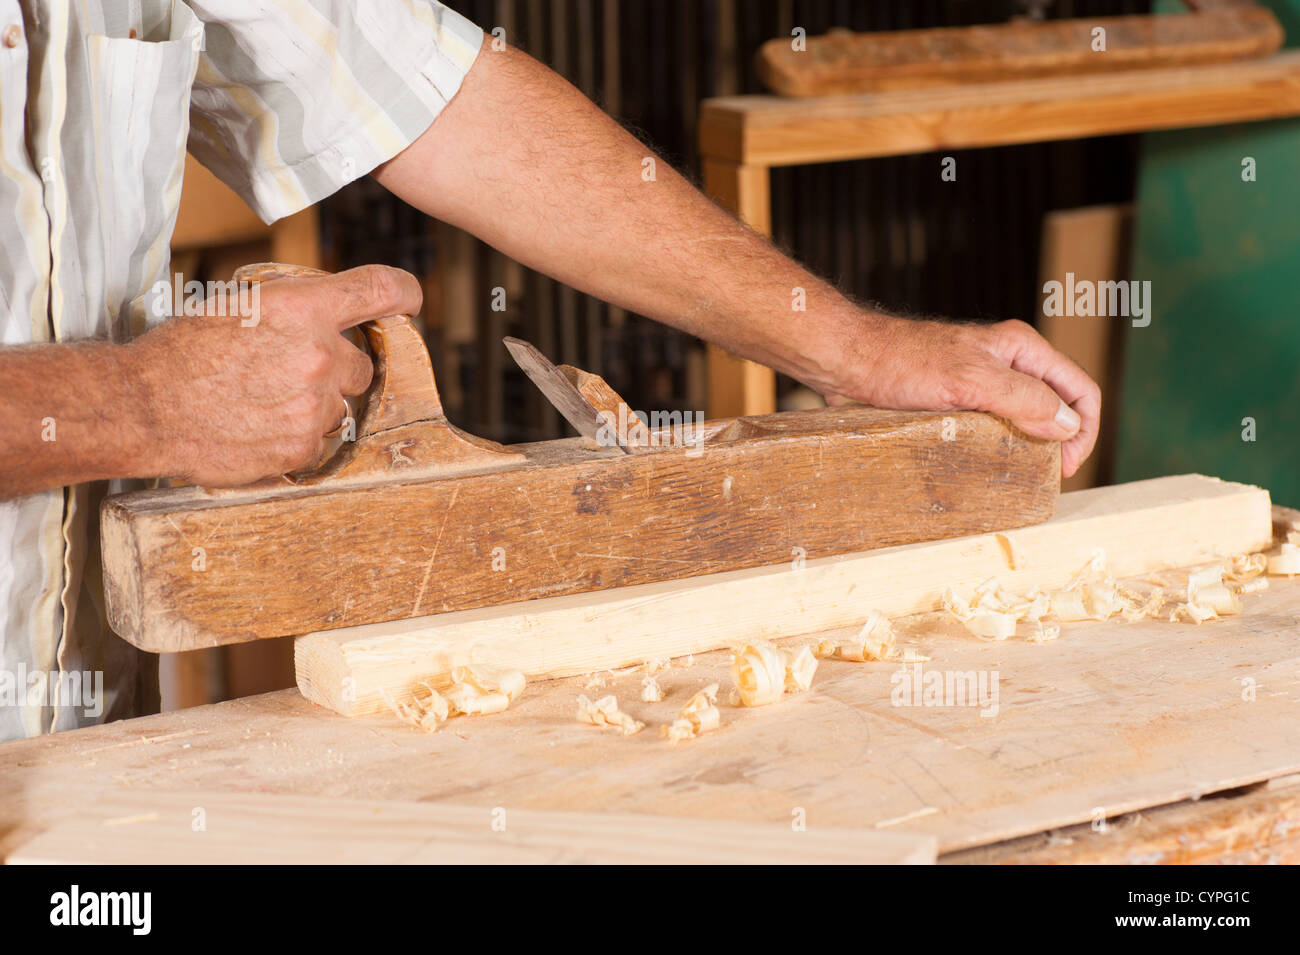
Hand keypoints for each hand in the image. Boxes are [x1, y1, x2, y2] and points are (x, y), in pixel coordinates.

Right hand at [126, 265, 422, 485]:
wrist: (144, 407)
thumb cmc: (182, 353)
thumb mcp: (239, 304)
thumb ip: (294, 306)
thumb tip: (332, 308)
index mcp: (302, 307)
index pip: (381, 290)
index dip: (403, 294)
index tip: (409, 301)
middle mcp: (318, 354)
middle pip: (363, 366)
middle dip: (336, 371)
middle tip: (289, 374)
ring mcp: (313, 405)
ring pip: (341, 407)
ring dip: (314, 406)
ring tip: (262, 403)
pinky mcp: (302, 447)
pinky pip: (321, 441)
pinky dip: (297, 438)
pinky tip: (259, 427)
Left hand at [833, 316, 1100, 478]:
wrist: (849, 362)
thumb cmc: (902, 363)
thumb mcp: (969, 380)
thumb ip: (1023, 398)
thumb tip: (1067, 424)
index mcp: (1022, 349)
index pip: (1080, 389)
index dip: (1084, 430)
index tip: (1065, 467)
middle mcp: (1007, 363)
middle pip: (1056, 405)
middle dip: (1058, 440)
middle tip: (1042, 476)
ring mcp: (982, 381)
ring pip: (1024, 418)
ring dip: (1028, 445)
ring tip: (1017, 474)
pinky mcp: (958, 399)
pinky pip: (993, 425)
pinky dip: (998, 446)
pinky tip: (987, 464)